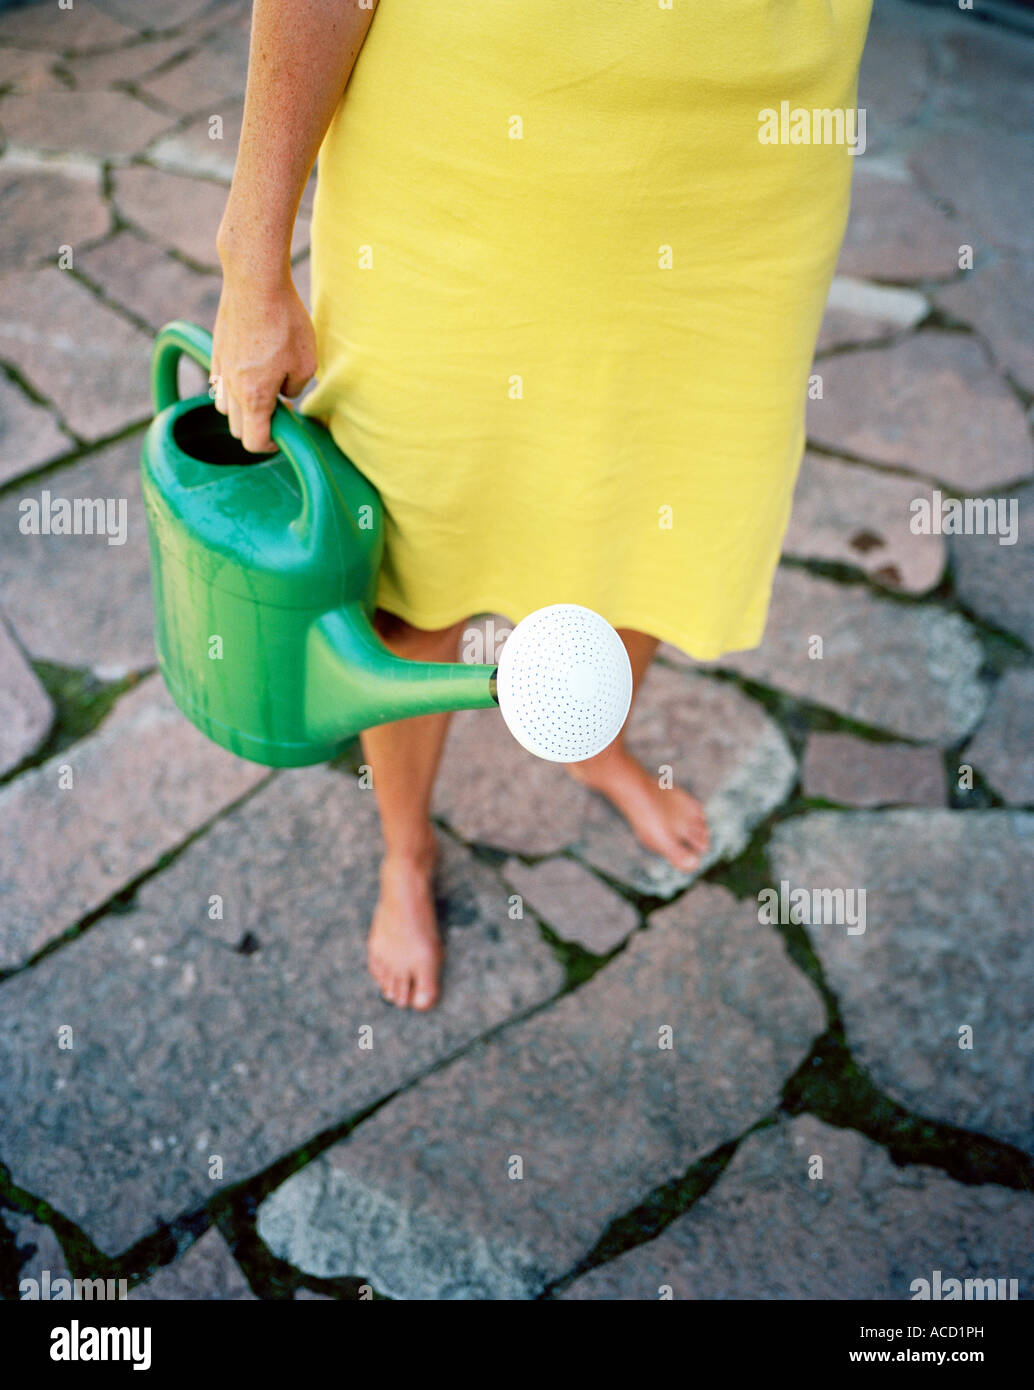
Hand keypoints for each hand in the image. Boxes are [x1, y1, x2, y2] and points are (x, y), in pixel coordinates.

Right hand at [210, 268, 316, 452]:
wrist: (254, 280)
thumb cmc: (285, 321)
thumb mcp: (305, 363)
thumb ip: (294, 389)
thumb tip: (284, 394)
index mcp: (253, 397)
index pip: (253, 441)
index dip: (270, 446)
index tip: (283, 437)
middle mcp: (231, 388)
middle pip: (237, 428)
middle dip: (258, 427)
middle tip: (280, 410)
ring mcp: (220, 369)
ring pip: (224, 407)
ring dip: (242, 409)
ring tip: (263, 391)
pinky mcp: (216, 350)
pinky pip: (219, 382)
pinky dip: (232, 387)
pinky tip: (251, 370)